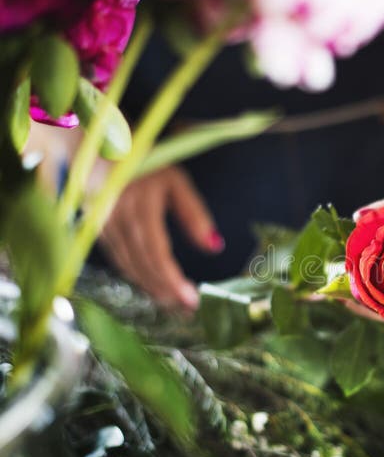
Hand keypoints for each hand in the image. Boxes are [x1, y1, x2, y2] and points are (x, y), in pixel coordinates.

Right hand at [100, 166, 223, 309]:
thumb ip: (194, 214)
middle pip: (141, 263)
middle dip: (164, 290)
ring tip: (173, 303)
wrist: (98, 146)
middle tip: (185, 310)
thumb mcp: (176, 181)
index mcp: (140, 203)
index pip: (157, 252)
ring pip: (127, 265)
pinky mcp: (95, 228)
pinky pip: (117, 259)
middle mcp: (117, 216)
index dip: (172, 279)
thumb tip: (214, 247)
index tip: (191, 300)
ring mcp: (102, 224)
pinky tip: (151, 285)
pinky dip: (135, 275)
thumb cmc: (147, 161)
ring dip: (150, 287)